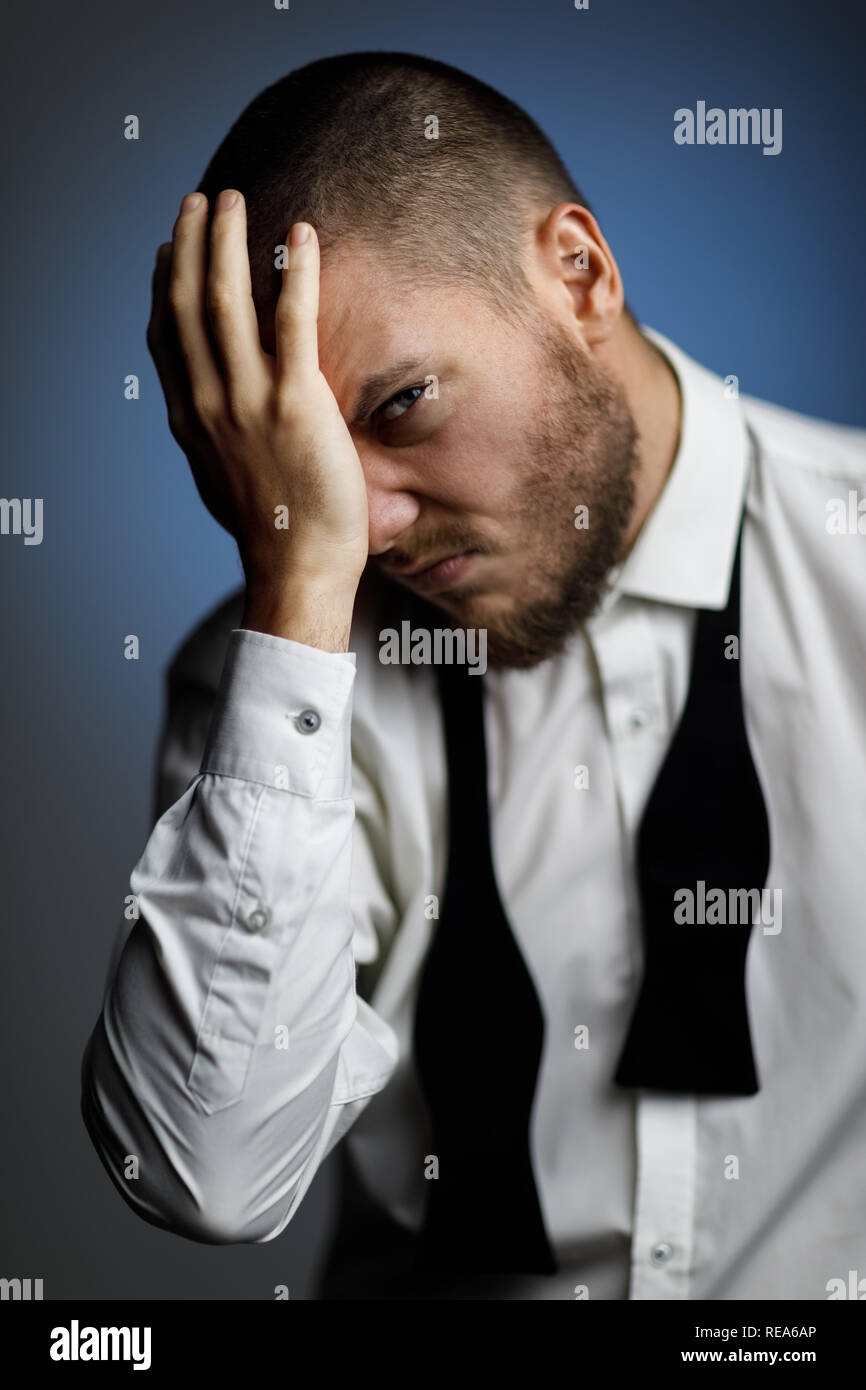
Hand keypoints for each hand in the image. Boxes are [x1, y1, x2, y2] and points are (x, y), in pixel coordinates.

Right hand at [146, 189, 369, 594]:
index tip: (169, 249)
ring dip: (227, 241)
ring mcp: (249, 401)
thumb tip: (219, 418)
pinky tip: (302, 235)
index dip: (166, 283)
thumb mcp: (225, 479)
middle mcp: (210, 402)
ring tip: (234, 201)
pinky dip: (295, 272)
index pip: (167, 334)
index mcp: (191, 419)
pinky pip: (292, 320)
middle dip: (190, 244)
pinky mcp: (296, 402)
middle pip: (187, 303)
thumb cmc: (275, 531)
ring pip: (226, 300)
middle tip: (202, 202)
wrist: (298, 568)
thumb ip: (218, 437)